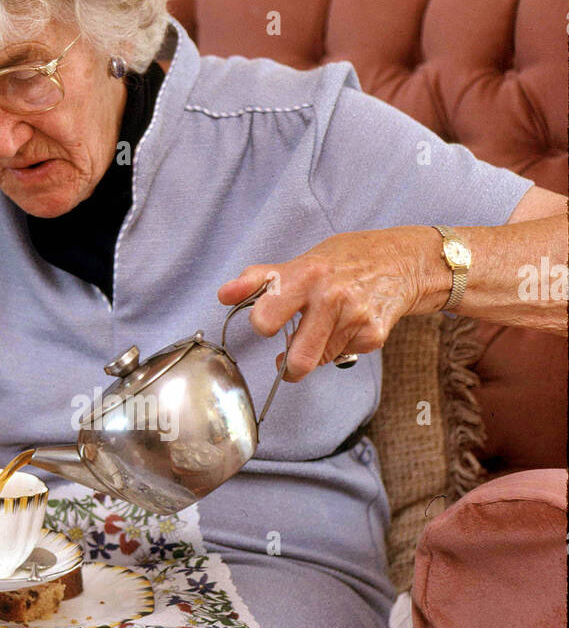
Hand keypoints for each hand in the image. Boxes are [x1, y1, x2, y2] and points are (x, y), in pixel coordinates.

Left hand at [218, 227, 446, 380]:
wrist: (404, 261)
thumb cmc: (347, 260)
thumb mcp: (303, 260)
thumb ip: (260, 279)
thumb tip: (224, 295)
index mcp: (306, 275)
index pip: (266, 317)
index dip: (263, 325)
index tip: (269, 325)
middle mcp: (331, 297)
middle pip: (298, 359)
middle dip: (289, 367)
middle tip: (289, 357)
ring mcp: (354, 318)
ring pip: (319, 361)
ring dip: (316, 352)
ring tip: (325, 328)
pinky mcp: (374, 335)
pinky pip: (342, 356)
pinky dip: (341, 346)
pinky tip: (349, 325)